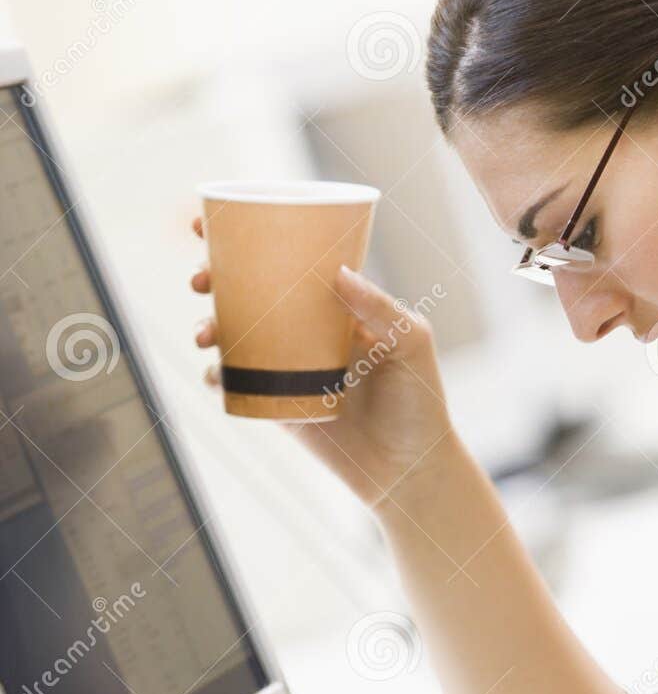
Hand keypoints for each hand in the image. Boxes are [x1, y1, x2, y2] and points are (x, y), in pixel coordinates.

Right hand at [190, 217, 456, 509]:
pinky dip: (216, 376)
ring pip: (234, 336)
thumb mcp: (410, 343)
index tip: (210, 225)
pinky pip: (236, 385)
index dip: (247, 240)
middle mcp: (306, 330)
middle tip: (200, 280)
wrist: (409, 468)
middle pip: (247, 293)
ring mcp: (288, 367)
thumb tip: (337, 272)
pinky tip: (214, 373)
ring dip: (207, 326)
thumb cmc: (419, 400)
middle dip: (212, 279)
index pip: (287, 262)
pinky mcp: (277, 404)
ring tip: (206, 333)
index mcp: (334, 305)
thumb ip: (380, 308)